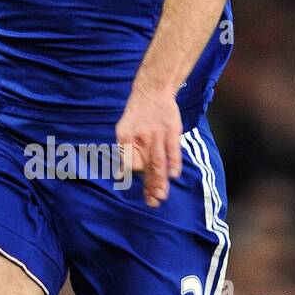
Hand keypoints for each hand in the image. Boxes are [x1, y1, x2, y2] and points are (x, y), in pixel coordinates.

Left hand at [116, 81, 182, 207]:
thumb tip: (121, 176)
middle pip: (145, 167)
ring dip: (160, 180)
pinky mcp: (172, 130)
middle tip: (152, 203)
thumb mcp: (123, 131)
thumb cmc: (137, 116)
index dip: (132, 175)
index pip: (128, 163)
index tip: (141, 189)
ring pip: (158, 162)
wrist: (152, 91)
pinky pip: (173, 149)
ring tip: (161, 196)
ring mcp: (157, 134)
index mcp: (126, 139)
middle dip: (149, 187)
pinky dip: (174, 162)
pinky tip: (174, 175)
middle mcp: (141, 138)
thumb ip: (124, 153)